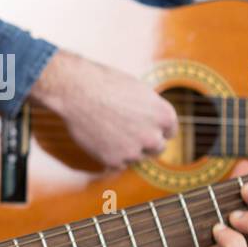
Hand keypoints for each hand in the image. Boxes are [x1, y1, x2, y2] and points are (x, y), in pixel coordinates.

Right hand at [31, 49, 177, 169]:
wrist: (77, 91)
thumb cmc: (105, 84)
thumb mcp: (139, 91)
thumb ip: (150, 111)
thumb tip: (153, 123)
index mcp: (164, 115)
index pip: (170, 132)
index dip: (157, 128)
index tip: (146, 127)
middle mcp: (153, 136)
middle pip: (157, 148)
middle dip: (145, 141)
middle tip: (127, 131)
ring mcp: (134, 151)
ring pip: (136, 156)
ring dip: (126, 148)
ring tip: (108, 128)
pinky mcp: (114, 161)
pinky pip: (117, 163)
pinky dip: (110, 154)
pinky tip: (99, 137)